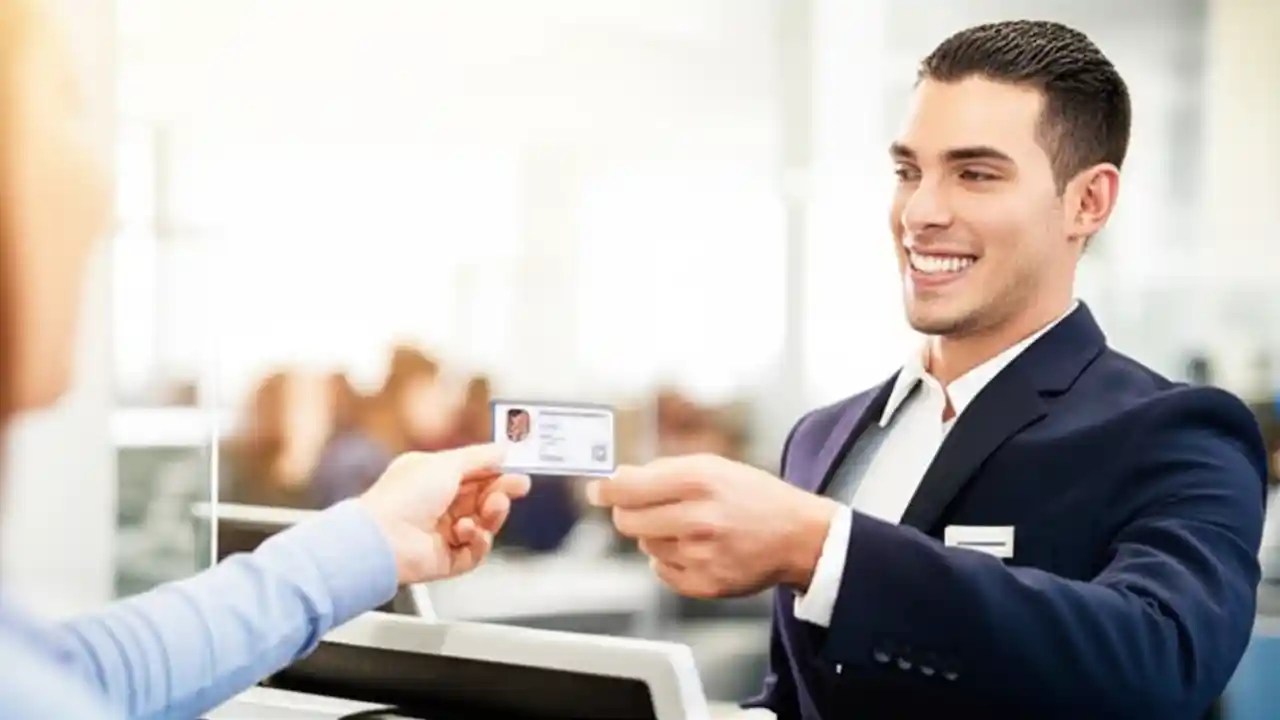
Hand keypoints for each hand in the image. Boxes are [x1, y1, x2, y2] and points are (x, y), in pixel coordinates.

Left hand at [359, 444, 530, 584]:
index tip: (517, 469)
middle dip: (500, 493)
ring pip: (483, 525)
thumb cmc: (403, 496)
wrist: (383, 538)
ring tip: (491, 508)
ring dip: (492, 515)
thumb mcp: (447, 463)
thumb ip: (480, 457)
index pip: (473, 475)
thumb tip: (502, 450)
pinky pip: (475, 551)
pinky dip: (479, 541)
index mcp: (432, 479)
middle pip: (481, 500)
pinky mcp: (445, 560)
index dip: (496, 472)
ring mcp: (441, 534)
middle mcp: (436, 506)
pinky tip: (469, 532)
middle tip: (517, 488)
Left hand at [586, 454, 838, 598]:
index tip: (597, 489)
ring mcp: (701, 556)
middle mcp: (698, 519)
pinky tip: (696, 548)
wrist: (798, 537)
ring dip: (657, 534)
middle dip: (629, 512)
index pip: (629, 488)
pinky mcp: (704, 585)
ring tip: (690, 528)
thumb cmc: (755, 497)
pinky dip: (669, 559)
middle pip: (627, 520)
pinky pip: (660, 570)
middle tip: (646, 507)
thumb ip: (663, 470)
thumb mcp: (714, 466)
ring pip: (645, 544)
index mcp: (699, 482)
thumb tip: (617, 477)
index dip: (605, 489)